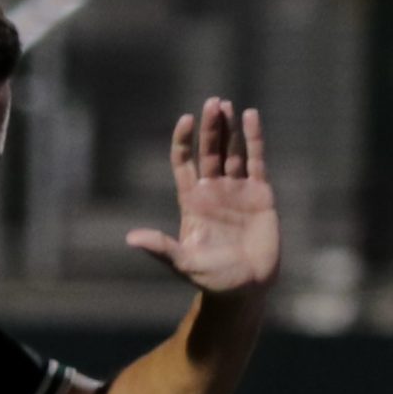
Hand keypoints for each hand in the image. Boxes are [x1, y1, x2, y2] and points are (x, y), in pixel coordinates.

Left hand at [127, 98, 279, 297]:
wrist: (246, 290)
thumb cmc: (212, 279)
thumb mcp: (183, 263)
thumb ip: (161, 248)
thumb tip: (131, 238)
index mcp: (192, 202)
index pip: (185, 163)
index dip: (184, 141)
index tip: (185, 121)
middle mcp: (214, 191)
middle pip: (209, 151)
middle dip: (210, 128)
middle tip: (211, 103)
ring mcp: (237, 190)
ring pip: (232, 152)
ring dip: (229, 129)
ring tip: (226, 105)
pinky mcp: (260, 194)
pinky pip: (257, 161)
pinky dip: (254, 139)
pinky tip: (251, 117)